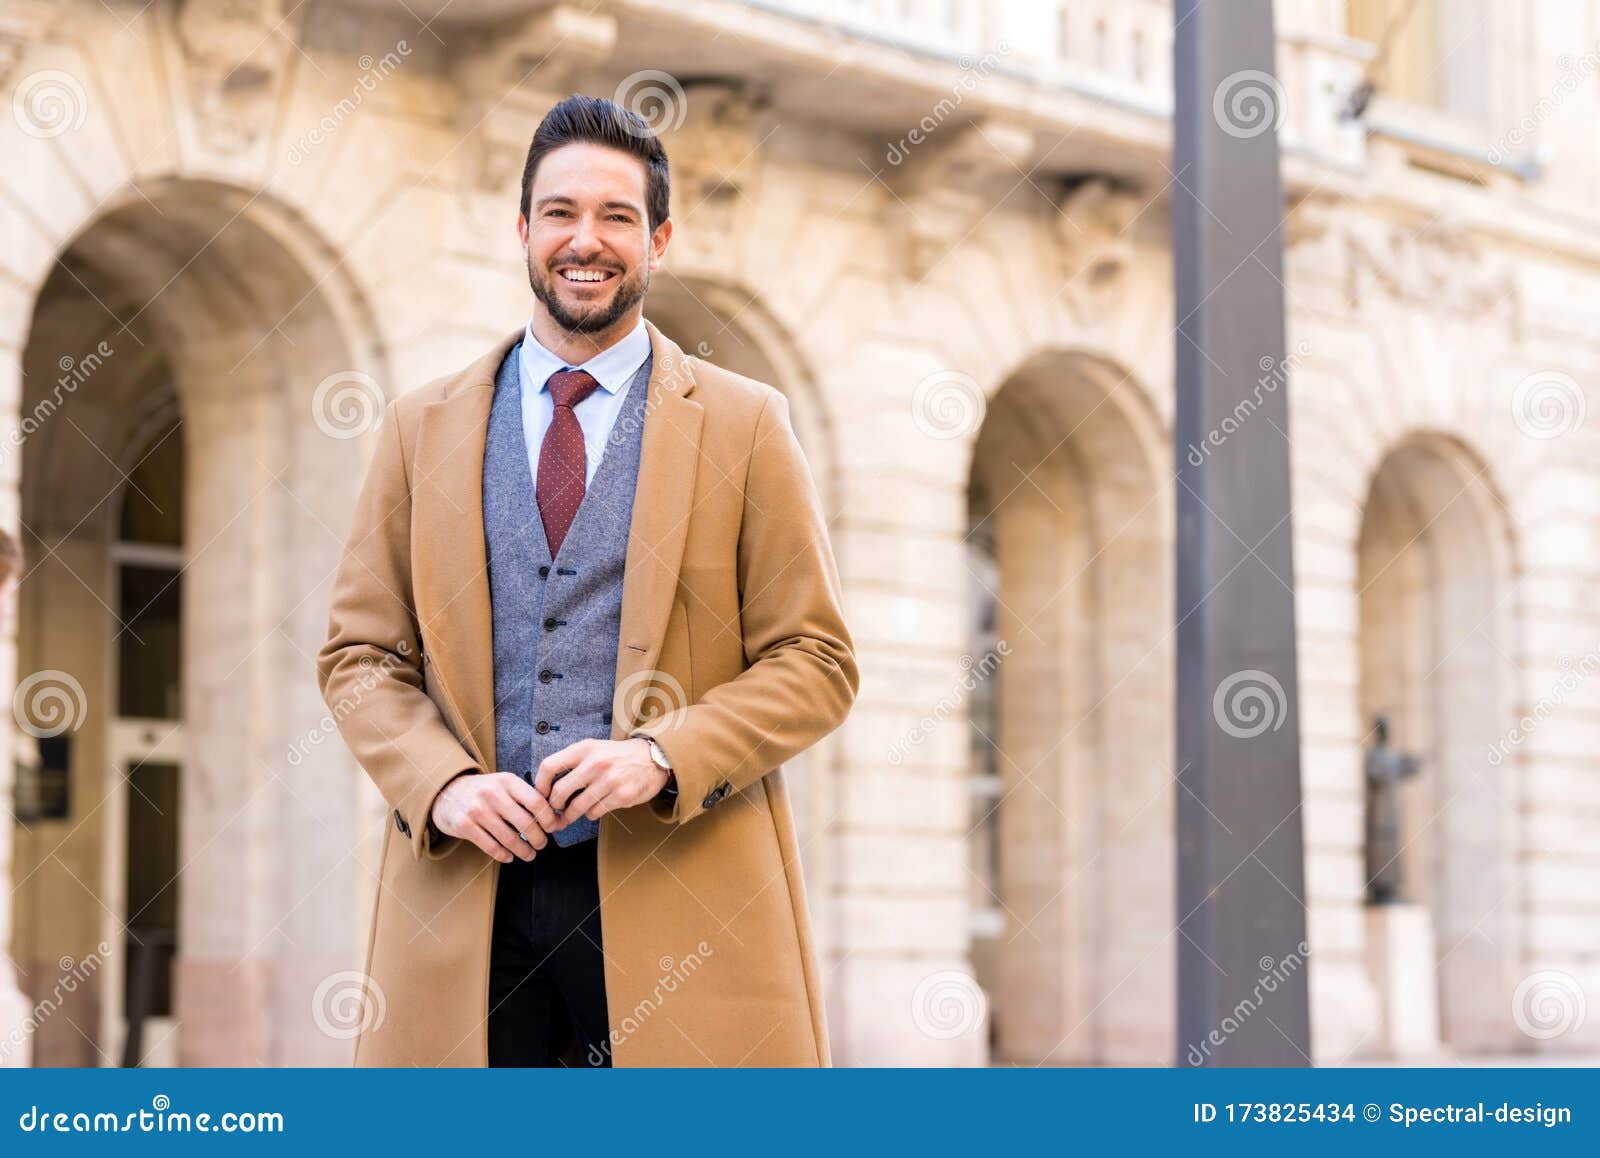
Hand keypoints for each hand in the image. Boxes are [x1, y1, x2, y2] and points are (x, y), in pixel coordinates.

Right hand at [431, 771, 559, 863]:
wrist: (447, 791)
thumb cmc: (484, 791)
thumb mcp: (504, 784)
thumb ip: (526, 797)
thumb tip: (554, 818)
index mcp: (507, 781)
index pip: (536, 802)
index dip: (548, 819)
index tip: (552, 828)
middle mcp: (492, 793)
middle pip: (525, 822)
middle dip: (538, 838)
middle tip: (542, 844)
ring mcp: (477, 810)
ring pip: (509, 838)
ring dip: (524, 851)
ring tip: (529, 855)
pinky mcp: (464, 825)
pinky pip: (491, 847)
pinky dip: (504, 855)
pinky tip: (510, 857)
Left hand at [534, 738, 669, 830]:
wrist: (652, 758)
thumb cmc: (617, 756)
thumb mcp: (593, 748)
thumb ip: (572, 762)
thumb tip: (548, 787)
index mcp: (584, 748)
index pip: (550, 766)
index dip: (540, 784)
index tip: (541, 794)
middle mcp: (595, 763)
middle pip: (560, 791)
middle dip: (552, 807)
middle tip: (553, 812)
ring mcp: (609, 780)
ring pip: (576, 807)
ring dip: (569, 816)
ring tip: (567, 818)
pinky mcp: (621, 795)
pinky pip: (594, 812)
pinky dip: (590, 814)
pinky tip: (593, 808)